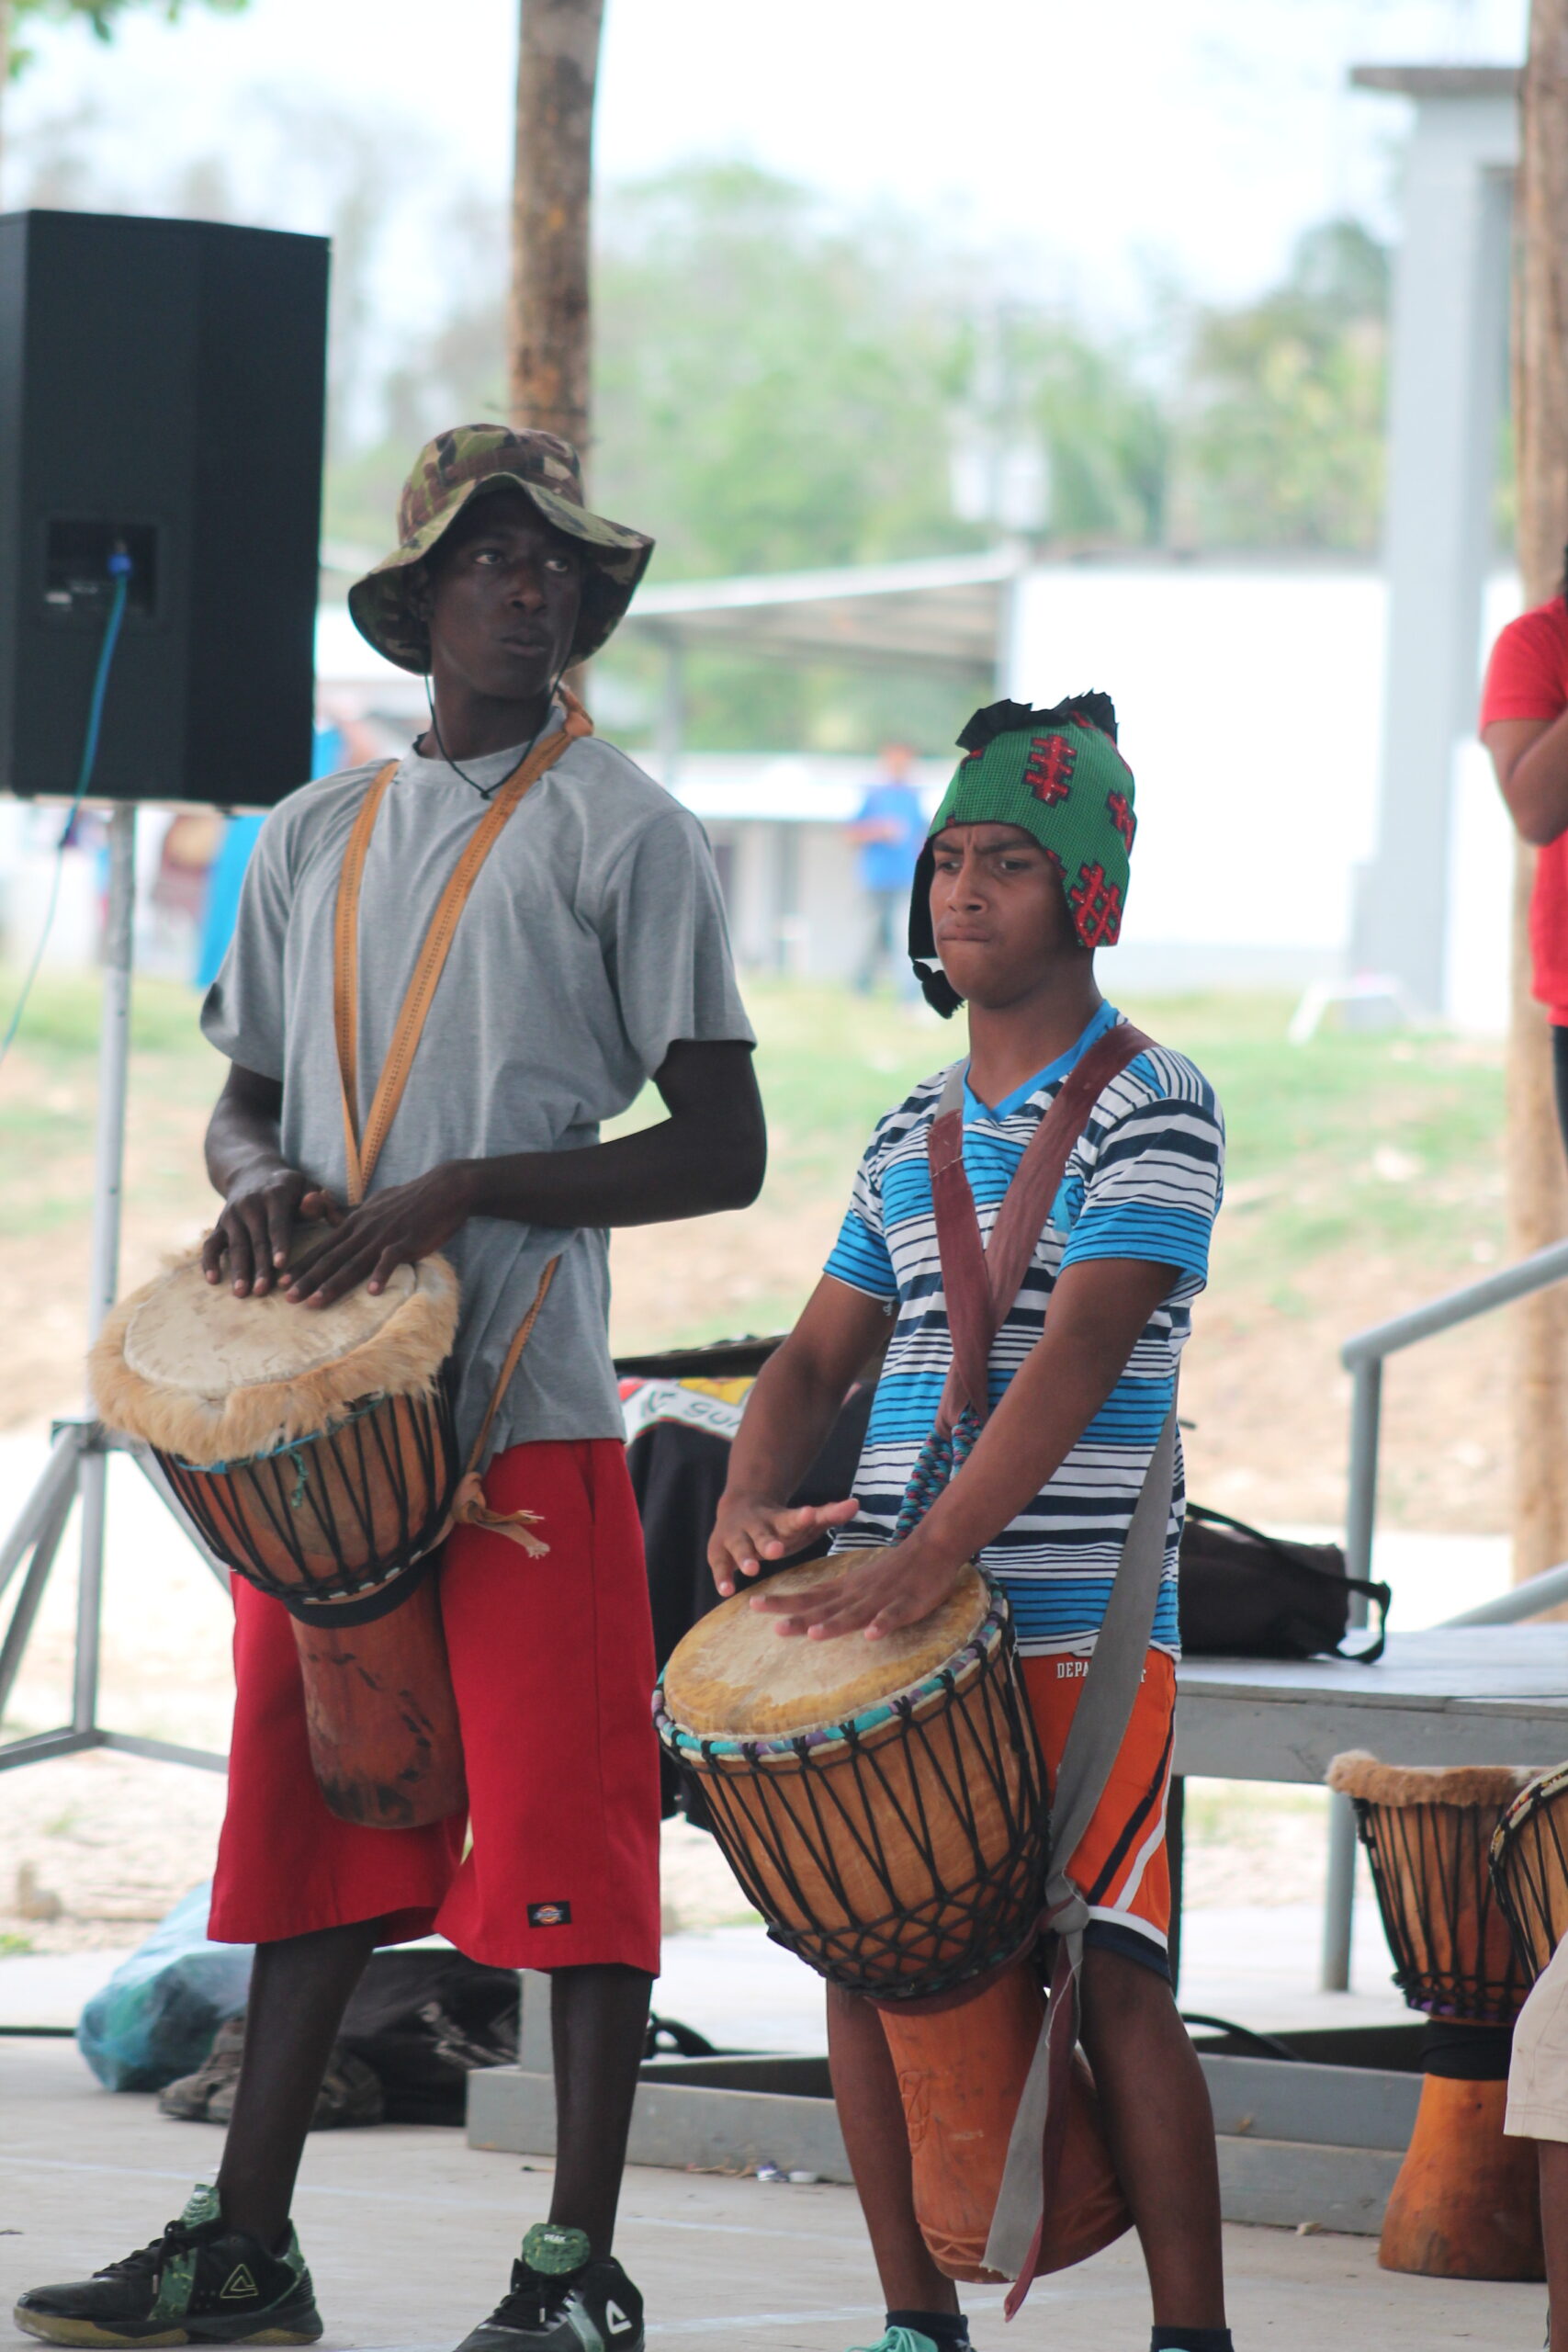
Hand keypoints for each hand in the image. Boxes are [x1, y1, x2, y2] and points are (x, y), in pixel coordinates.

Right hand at [202, 1166, 340, 1296]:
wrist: (251, 1171)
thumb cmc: (288, 1186)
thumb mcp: (307, 1185)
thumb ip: (321, 1202)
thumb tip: (335, 1216)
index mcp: (275, 1195)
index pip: (277, 1223)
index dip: (278, 1244)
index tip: (280, 1264)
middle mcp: (250, 1204)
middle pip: (255, 1239)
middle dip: (258, 1266)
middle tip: (263, 1290)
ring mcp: (232, 1214)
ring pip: (235, 1245)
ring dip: (237, 1269)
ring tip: (242, 1293)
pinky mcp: (219, 1223)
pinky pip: (211, 1244)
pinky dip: (209, 1262)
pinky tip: (213, 1281)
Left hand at [283, 1162, 476, 1307]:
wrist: (445, 1189)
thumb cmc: (410, 1199)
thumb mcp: (375, 1203)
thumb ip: (353, 1214)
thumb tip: (333, 1218)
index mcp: (356, 1223)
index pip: (323, 1248)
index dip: (302, 1266)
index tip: (282, 1283)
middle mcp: (364, 1231)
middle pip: (331, 1259)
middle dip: (308, 1280)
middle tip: (288, 1299)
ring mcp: (385, 1236)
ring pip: (353, 1263)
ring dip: (333, 1283)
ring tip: (316, 1301)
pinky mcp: (407, 1241)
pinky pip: (391, 1259)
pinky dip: (381, 1274)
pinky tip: (372, 1292)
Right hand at [708, 1490, 860, 1598]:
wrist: (739, 1507)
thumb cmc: (781, 1523)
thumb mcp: (804, 1520)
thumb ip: (829, 1514)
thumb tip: (856, 1504)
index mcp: (780, 1520)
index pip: (792, 1517)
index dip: (802, 1517)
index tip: (810, 1514)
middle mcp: (756, 1525)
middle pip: (763, 1533)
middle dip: (769, 1542)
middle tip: (776, 1551)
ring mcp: (736, 1536)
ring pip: (740, 1546)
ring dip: (745, 1557)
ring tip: (752, 1570)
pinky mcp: (719, 1550)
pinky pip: (720, 1564)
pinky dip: (722, 1577)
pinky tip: (726, 1591)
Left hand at [750, 1537, 965, 1641]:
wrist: (930, 1549)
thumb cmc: (893, 1570)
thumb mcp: (858, 1583)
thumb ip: (836, 1599)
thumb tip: (809, 1615)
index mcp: (845, 1589)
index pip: (808, 1597)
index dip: (783, 1602)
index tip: (753, 1604)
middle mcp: (857, 1594)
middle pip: (824, 1608)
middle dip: (799, 1617)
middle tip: (772, 1626)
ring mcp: (881, 1599)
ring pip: (855, 1614)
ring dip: (835, 1624)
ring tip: (814, 1634)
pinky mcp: (906, 1604)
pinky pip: (892, 1616)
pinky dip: (882, 1624)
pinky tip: (871, 1635)